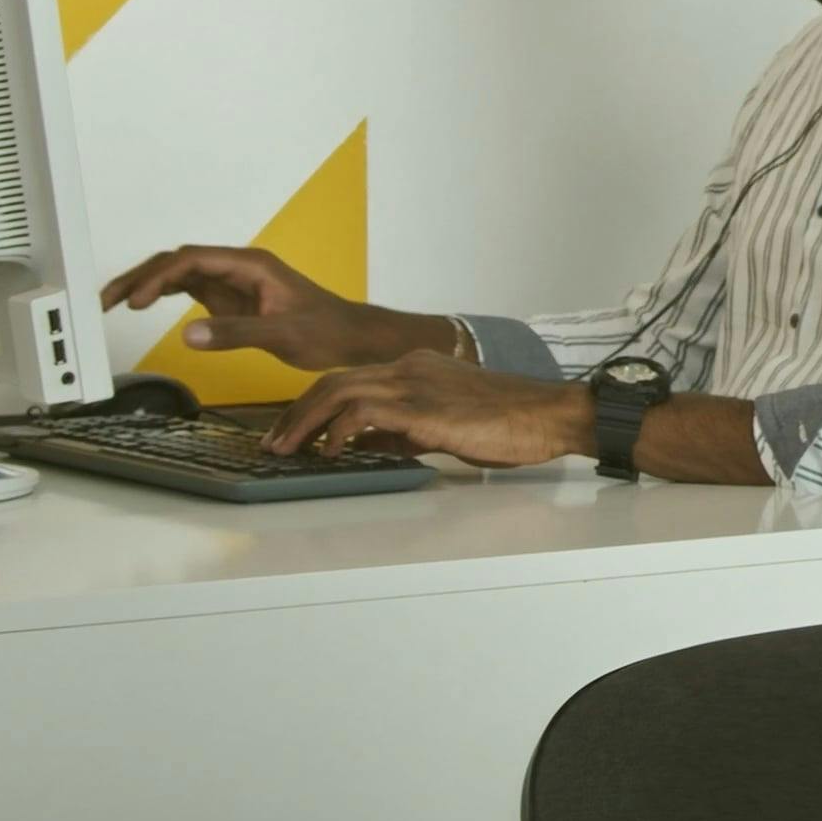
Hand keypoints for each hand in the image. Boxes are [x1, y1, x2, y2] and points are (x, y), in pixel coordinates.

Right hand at [100, 244, 435, 368]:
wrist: (353, 337)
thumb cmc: (328, 330)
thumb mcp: (283, 335)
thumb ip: (236, 333)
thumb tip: (188, 335)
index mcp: (252, 265)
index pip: (193, 260)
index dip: (159, 277)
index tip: (136, 301)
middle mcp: (240, 267)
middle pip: (179, 261)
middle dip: (141, 276)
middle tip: (107, 300)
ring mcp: (235, 282)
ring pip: (180, 273)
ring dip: (147, 284)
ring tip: (112, 302)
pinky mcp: (233, 299)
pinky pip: (190, 288)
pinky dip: (163, 294)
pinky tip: (143, 305)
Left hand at [269, 349, 593, 468]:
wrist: (548, 414)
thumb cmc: (508, 423)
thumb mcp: (444, 424)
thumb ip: (401, 428)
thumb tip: (363, 444)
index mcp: (415, 368)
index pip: (349, 378)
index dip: (312, 405)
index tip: (290, 431)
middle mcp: (409, 368)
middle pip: (333, 381)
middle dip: (294, 413)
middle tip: (273, 443)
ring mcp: (416, 383)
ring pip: (339, 391)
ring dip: (304, 422)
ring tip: (286, 450)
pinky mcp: (423, 407)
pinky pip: (365, 412)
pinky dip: (339, 431)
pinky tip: (331, 452)